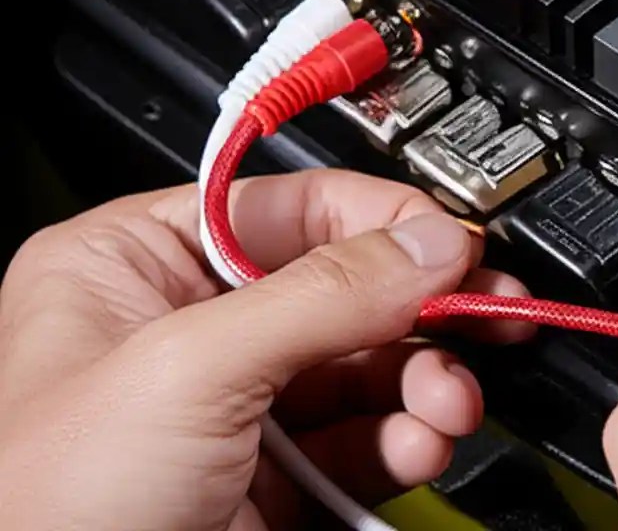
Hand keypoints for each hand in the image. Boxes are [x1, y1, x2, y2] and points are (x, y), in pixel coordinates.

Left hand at [0, 170, 529, 529]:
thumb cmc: (41, 513)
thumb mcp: (188, 371)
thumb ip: (322, 295)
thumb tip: (427, 242)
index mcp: (136, 267)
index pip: (289, 208)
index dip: (380, 220)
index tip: (454, 244)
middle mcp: (192, 330)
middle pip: (345, 288)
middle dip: (419, 311)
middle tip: (483, 318)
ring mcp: (239, 410)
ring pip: (368, 369)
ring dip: (424, 384)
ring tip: (446, 404)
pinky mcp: (277, 481)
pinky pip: (366, 440)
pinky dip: (408, 441)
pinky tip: (420, 445)